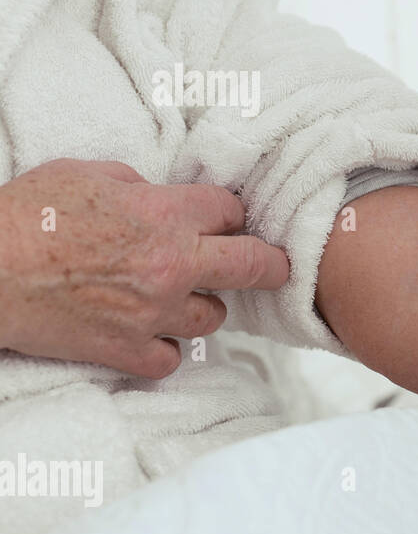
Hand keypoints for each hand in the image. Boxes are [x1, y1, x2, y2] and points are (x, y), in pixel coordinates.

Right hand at [0, 159, 289, 376]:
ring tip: (177, 298)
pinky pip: (171, 359)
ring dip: (202, 306)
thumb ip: (135, 185)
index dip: (230, 214)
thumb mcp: (84, 174)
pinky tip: (150, 334)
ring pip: (214, 317)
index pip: (232, 211)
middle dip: (270, 264)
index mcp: (165, 215)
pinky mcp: (126, 350)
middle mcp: (172, 264)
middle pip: (255, 267)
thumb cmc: (25, 216)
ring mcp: (153, 311)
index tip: (227, 221)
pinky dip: (164, 348)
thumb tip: (156, 195)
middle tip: (275, 266)